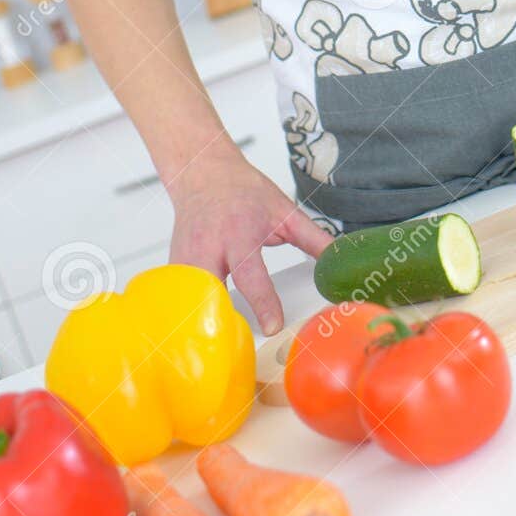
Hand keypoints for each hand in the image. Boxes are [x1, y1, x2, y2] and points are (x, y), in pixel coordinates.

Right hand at [167, 142, 332, 334]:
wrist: (204, 173)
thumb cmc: (244, 192)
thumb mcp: (284, 211)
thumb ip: (314, 238)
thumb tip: (340, 258)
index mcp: (240, 233)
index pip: (251, 274)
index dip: (263, 303)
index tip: (273, 326)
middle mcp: (208, 246)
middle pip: (210, 292)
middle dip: (221, 318)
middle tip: (240, 341)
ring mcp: (186, 257)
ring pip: (190, 299)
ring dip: (204, 319)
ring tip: (221, 340)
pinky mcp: (174, 266)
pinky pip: (181, 297)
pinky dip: (192, 311)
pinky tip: (204, 324)